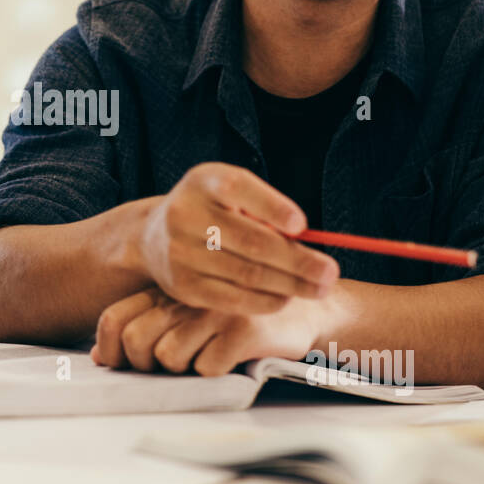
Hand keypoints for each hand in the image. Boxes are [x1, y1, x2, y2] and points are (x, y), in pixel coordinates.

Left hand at [91, 286, 323, 375]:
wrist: (304, 309)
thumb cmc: (234, 317)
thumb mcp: (186, 315)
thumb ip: (144, 327)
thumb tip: (98, 357)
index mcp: (168, 288)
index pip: (113, 318)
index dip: (109, 349)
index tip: (122, 365)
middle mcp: (187, 293)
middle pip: (135, 341)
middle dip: (146, 366)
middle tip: (169, 367)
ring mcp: (214, 309)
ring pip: (168, 358)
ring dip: (184, 370)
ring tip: (206, 355)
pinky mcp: (242, 328)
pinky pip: (207, 368)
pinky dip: (216, 373)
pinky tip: (232, 357)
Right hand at [134, 162, 338, 314]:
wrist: (153, 237)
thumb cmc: (212, 209)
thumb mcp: (231, 192)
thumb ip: (264, 209)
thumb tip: (306, 239)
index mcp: (204, 182)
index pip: (241, 190)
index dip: (274, 208)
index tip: (302, 226)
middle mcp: (187, 215)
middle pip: (252, 242)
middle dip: (299, 261)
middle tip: (331, 273)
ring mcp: (181, 253)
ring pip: (247, 275)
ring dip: (290, 285)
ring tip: (319, 289)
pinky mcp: (183, 287)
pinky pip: (233, 299)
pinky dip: (266, 301)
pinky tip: (287, 299)